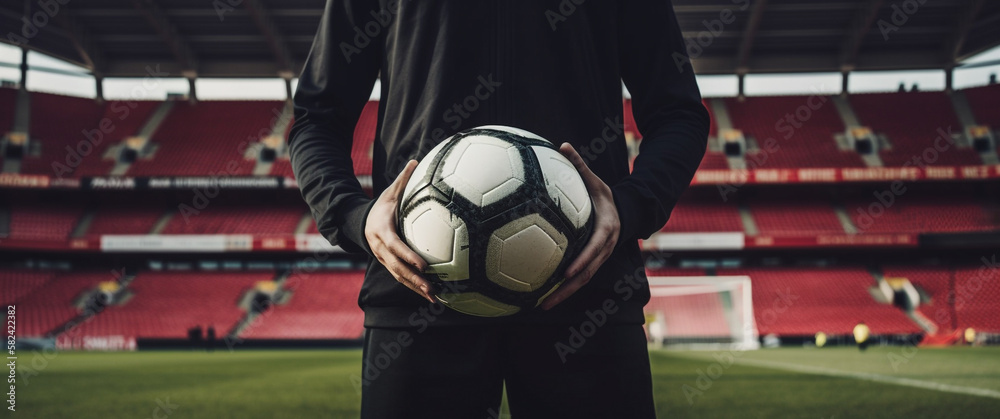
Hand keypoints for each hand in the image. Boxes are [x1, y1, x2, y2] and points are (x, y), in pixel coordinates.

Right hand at [365, 160, 434, 302]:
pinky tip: (429, 295)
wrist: (360, 223)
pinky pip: (401, 278)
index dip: (409, 257)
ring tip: (433, 297)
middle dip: (414, 279)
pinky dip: (414, 288)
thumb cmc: (381, 206)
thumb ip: (403, 179)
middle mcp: (382, 249)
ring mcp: (384, 260)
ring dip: (416, 288)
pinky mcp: (388, 265)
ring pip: (399, 277)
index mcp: (383, 231)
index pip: (396, 247)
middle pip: (398, 268)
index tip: (424, 265)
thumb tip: (417, 160)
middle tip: (431, 288)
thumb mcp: (389, 193)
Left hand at [540, 143, 620, 309]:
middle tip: (546, 300)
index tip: (567, 272)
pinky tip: (544, 295)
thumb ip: (579, 165)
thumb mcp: (595, 181)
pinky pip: (578, 278)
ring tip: (541, 305)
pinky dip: (564, 288)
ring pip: (582, 281)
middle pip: (587, 274)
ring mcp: (600, 259)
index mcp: (606, 229)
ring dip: (564, 295)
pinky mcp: (593, 263)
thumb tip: (562, 144)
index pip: (595, 249)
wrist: (625, 212)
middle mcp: (605, 249)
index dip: (582, 261)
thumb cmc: (604, 195)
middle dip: (568, 289)